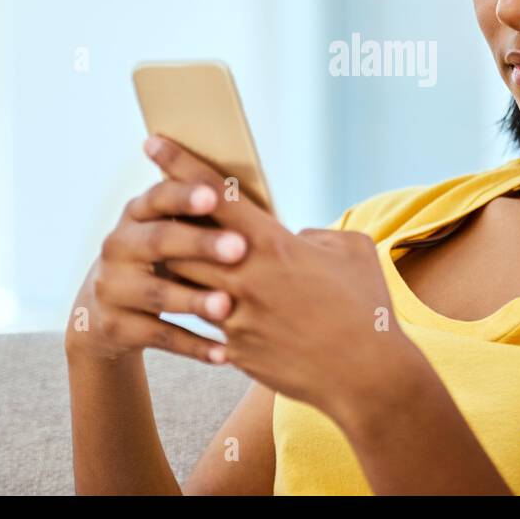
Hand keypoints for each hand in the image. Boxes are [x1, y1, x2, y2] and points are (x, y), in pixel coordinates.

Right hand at [65, 144, 254, 364]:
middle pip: (159, 241)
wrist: (105, 310)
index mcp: (137, 213)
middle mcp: (118, 245)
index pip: (160, 196)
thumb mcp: (169, 232)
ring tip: (227, 305)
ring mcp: (112, 287)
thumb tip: (261, 204)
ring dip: (195, 300)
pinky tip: (223, 353)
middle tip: (239, 248)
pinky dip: (193, 345)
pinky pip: (159, 336)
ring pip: (157, 293)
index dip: (184, 195)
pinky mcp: (116, 326)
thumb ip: (201, 218)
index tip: (213, 195)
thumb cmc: (163, 259)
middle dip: (200, 244)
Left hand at [141, 134, 418, 425]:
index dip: (178, 165)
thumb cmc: (365, 308)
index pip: (212, 194)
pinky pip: (203, 325)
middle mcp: (245, 276)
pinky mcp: (235, 350)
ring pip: (183, 281)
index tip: (152, 142)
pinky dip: (201, 311)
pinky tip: (204, 309)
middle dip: (167, 219)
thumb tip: (298, 236)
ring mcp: (236, 316)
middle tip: (154, 205)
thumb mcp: (350, 252)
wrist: (366, 376)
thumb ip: (318, 234)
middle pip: (182, 238)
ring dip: (175, 266)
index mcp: (272, 243)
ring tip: (171, 255)